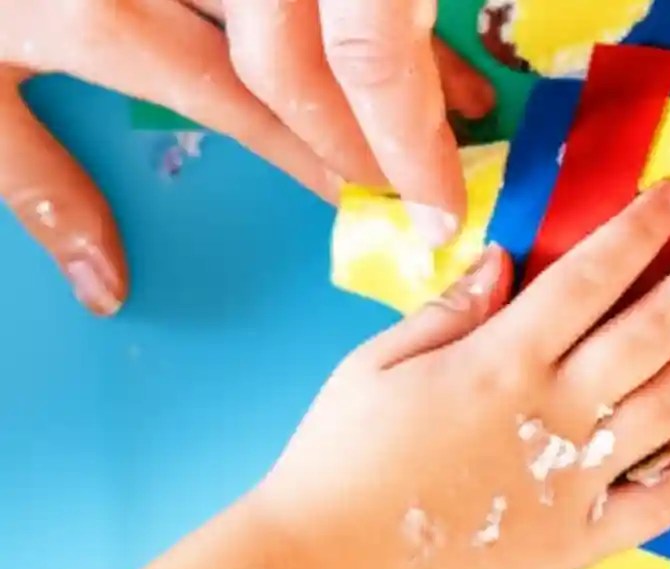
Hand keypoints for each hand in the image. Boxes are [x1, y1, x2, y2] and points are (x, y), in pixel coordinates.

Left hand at [0, 0, 491, 315]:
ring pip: (348, 6)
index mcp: (113, 18)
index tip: (394, 211)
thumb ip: (37, 182)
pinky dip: (398, 12)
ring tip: (472, 107)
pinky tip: (431, 32)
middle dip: (397, 128)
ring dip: (415, 58)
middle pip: (321, 54)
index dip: (335, 164)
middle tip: (442, 186)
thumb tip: (104, 286)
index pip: (259, 106)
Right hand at [261, 181, 669, 568]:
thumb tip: (504, 260)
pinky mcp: (578, 542)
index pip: (591, 276)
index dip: (641, 230)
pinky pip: (657, 506)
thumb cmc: (339, 459)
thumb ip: (451, 310)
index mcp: (502, 360)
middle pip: (654, 331)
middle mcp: (553, 413)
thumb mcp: (377, 363)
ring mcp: (575, 482)